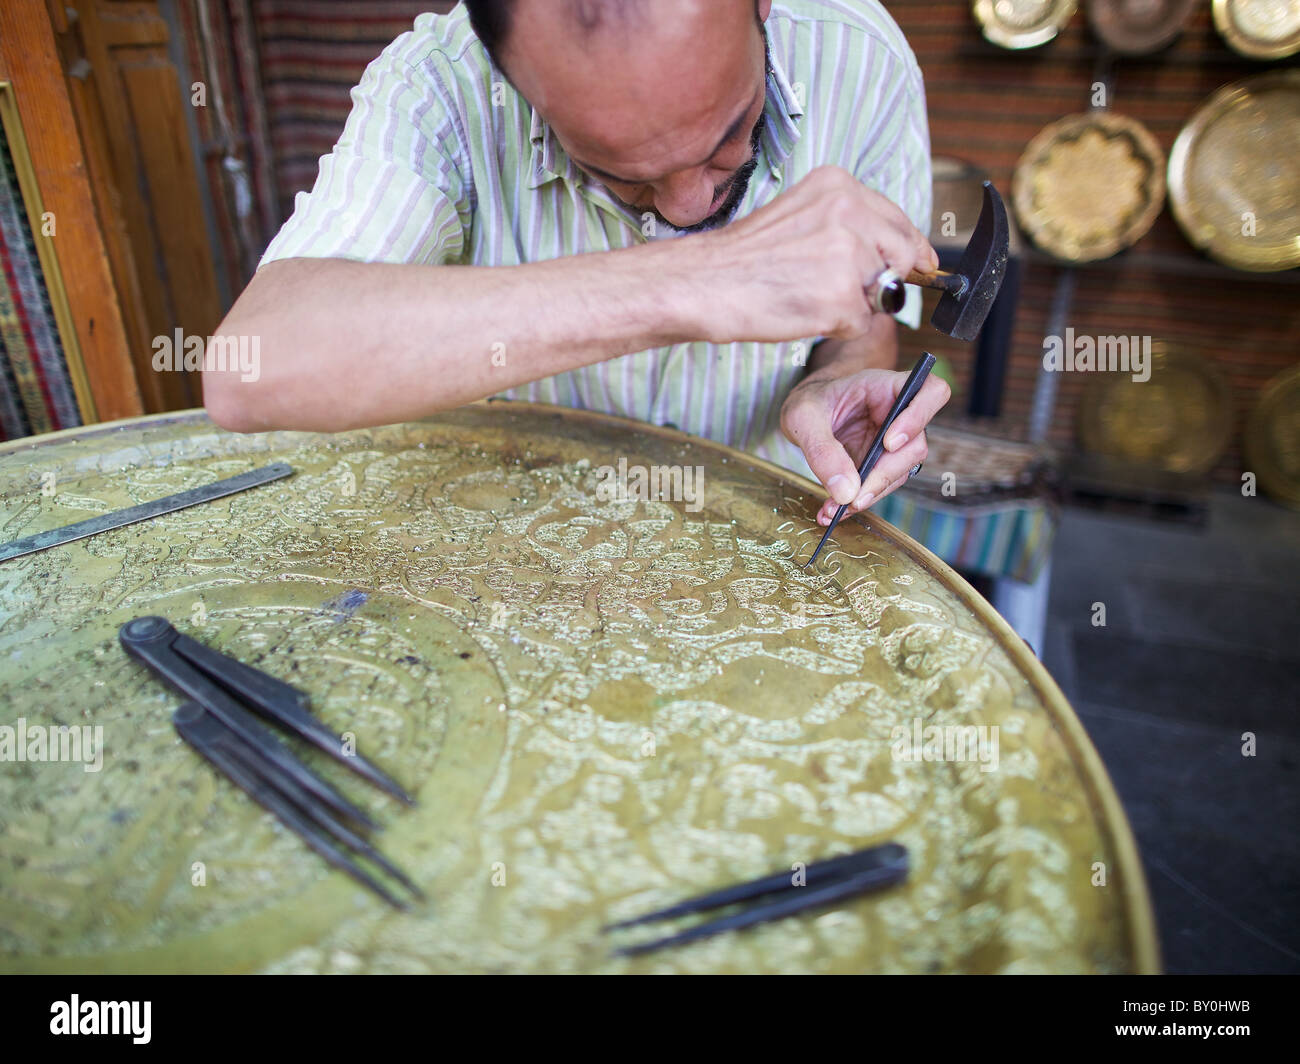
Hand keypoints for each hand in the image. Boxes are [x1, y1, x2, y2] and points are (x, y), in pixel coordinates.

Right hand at [682, 166, 937, 343]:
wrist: (703, 283)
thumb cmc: (743, 258)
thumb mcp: (800, 217)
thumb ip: (848, 226)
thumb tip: (901, 255)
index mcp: (838, 186)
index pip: (898, 220)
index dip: (907, 249)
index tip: (919, 265)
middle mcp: (849, 212)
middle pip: (902, 255)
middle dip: (881, 279)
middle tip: (835, 288)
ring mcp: (848, 256)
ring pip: (881, 293)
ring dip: (851, 304)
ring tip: (804, 294)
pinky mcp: (841, 298)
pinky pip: (860, 323)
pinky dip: (835, 327)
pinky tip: (799, 310)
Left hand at [780, 367, 951, 522]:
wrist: (804, 414)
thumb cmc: (809, 402)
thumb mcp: (803, 417)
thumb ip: (821, 449)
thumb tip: (845, 492)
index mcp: (887, 387)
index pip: (930, 392)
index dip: (918, 417)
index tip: (889, 442)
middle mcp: (899, 415)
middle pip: (915, 446)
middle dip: (884, 475)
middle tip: (853, 497)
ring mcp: (894, 443)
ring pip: (900, 473)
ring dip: (868, 495)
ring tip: (833, 509)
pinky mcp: (881, 466)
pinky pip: (879, 487)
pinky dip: (856, 502)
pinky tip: (831, 511)